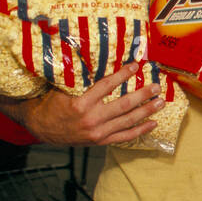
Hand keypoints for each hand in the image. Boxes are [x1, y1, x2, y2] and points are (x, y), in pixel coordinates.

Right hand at [16, 63, 162, 145]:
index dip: (123, 75)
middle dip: (143, 95)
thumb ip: (81, 80)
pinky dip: (140, 130)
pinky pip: (124, 136)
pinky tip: (153, 123)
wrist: (41, 127)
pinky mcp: (100, 141)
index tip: (136, 66)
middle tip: (156, 87)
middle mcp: (91, 119)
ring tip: (160, 102)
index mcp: (81, 103)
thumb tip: (97, 59)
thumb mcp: (63, 89)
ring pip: (128, 121)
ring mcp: (97, 132)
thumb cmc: (52, 103)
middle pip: (124, 105)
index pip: (107, 85)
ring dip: (146, 111)